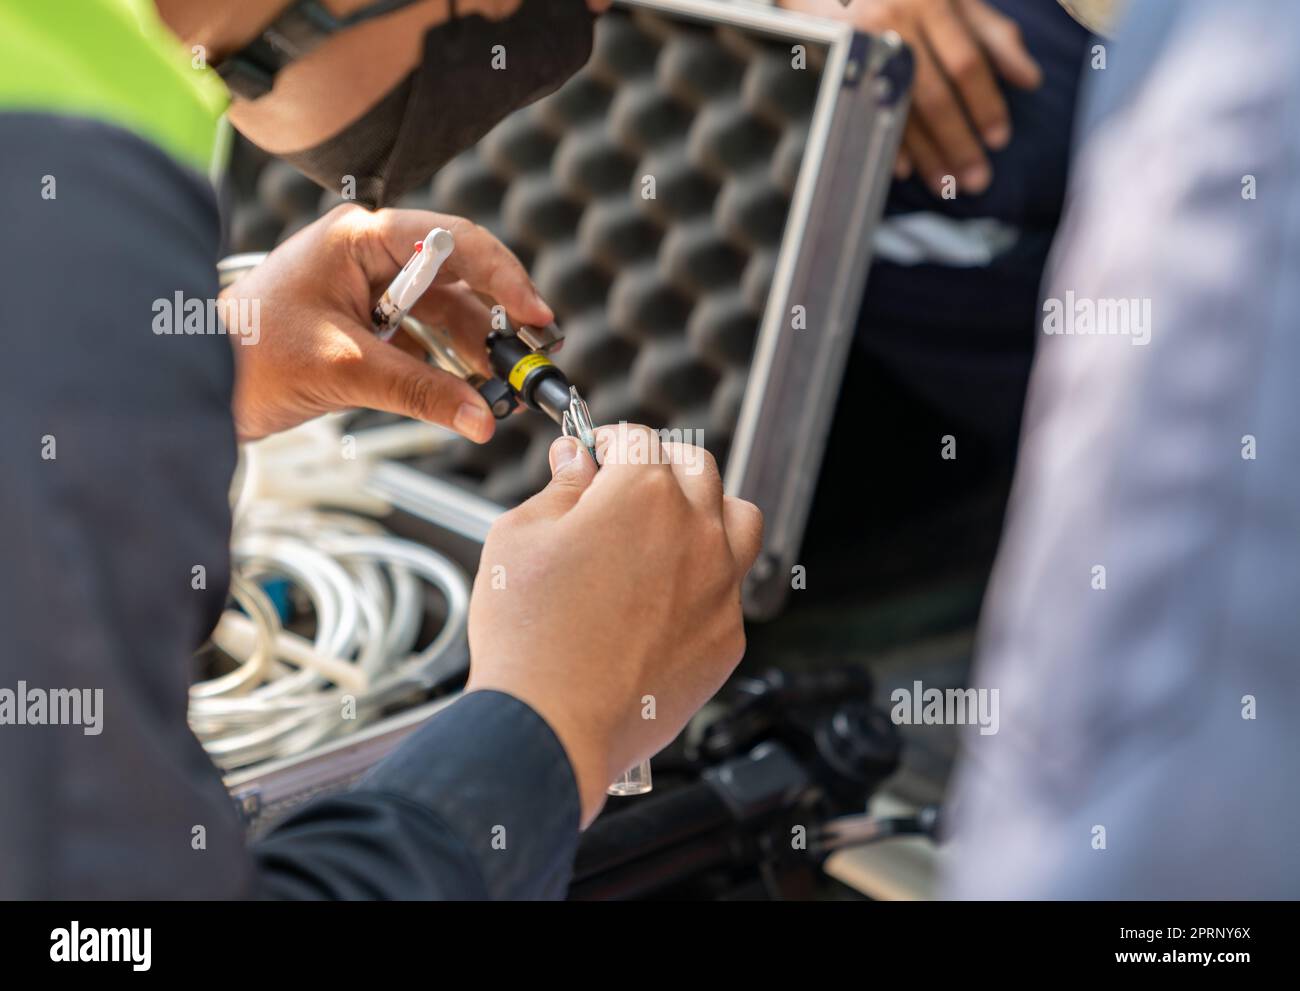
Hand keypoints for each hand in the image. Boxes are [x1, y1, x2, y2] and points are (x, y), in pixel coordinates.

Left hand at [221, 204, 552, 441]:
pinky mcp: (361, 327)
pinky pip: (419, 342)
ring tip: (500, 387)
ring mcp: (365, 292)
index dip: (503, 277)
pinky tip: (464, 395)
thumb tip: (482, 417)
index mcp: (360, 239)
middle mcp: (367, 256)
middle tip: (526, 360)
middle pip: (455, 280)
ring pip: (441, 316)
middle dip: (493, 322)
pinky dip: (443, 369)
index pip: (452, 242)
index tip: (536, 315)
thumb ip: (420, 392)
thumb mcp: (345, 370)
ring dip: (471, 352)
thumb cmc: (244, 353)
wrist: (188, 381)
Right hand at [466, 425, 763, 825]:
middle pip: (697, 469)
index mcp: (643, 493)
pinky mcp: (728, 637)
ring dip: (708, 511)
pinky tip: (665, 601)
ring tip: (669, 531)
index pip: (638, 439)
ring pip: (739, 519)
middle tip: (624, 488)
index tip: (593, 456)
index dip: (608, 441)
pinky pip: (731, 590)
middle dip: (660, 466)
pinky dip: (706, 582)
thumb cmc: (527, 633)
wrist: (552, 723)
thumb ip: (558, 488)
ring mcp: (720, 586)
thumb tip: (576, 461)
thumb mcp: (518, 536)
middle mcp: (696, 531)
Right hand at [783, 0, 1041, 195]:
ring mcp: (862, 48)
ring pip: (901, 110)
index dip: (984, 103)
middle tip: (976, 178)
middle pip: (933, 95)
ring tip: (946, 183)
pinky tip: (903, 170)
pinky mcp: (839, 67)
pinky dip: (885, 141)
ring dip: (925, 153)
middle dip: (957, 141)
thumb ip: (995, 36)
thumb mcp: (957, 0)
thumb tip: (1030, 79)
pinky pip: (866, 113)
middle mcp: (894, 24)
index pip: (966, 63)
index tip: (999, 140)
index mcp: (932, 3)